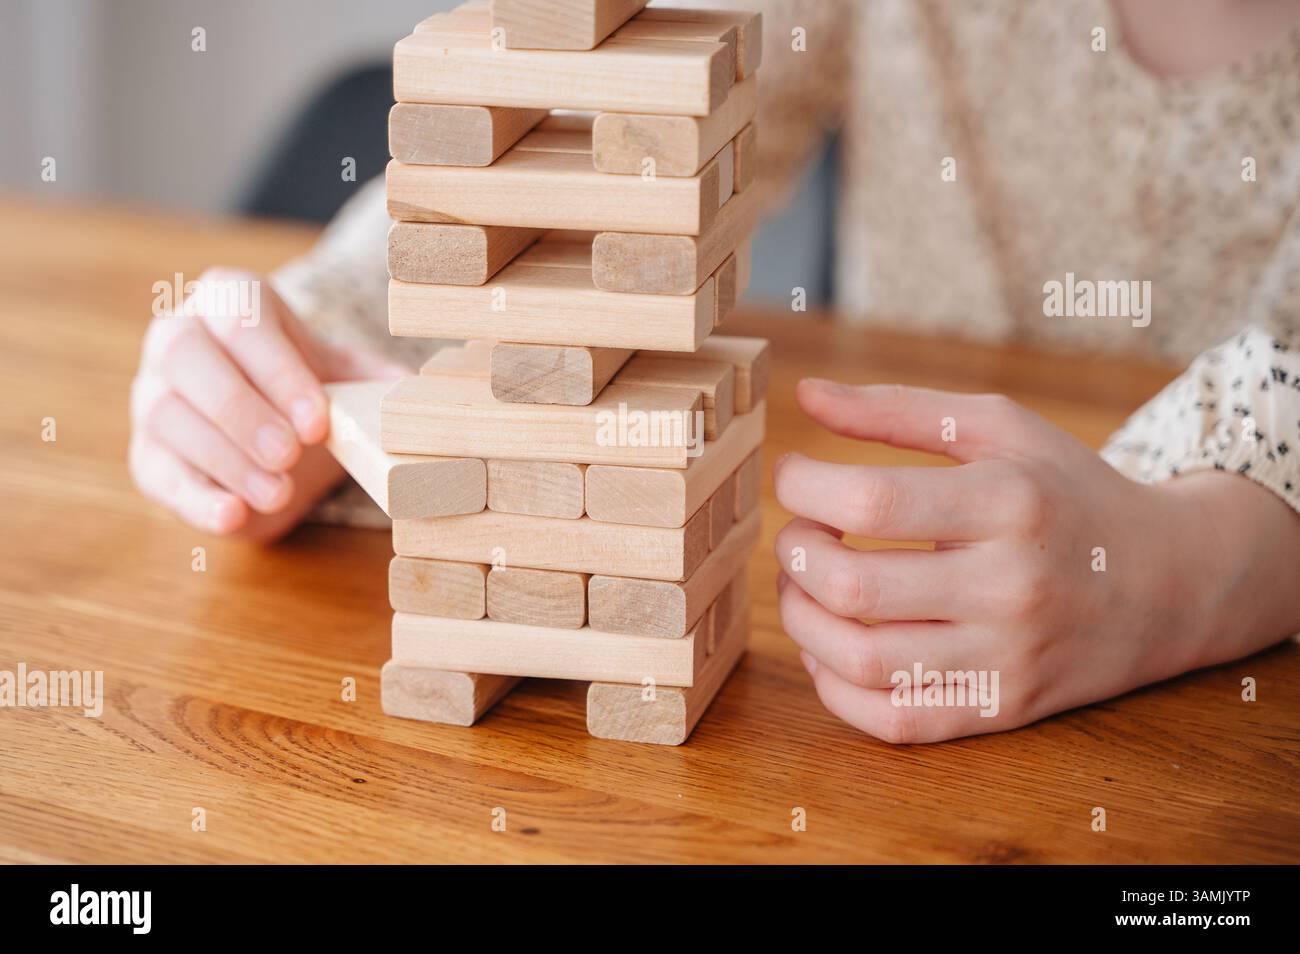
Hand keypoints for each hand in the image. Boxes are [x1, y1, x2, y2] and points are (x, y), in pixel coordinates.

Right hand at [129, 268, 409, 540]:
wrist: (280, 430)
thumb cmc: (310, 389)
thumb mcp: (346, 375)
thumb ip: (375, 379)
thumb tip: (412, 391)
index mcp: (229, 299)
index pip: (242, 321)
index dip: (278, 371)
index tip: (317, 421)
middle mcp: (177, 337)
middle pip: (188, 359)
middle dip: (241, 411)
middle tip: (289, 454)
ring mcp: (152, 393)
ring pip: (168, 416)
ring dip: (225, 459)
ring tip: (277, 492)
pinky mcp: (146, 452)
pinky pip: (157, 472)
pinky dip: (195, 498)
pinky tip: (232, 515)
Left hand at [774, 379, 1299, 742]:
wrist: (1168, 582)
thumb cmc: (1063, 493)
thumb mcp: (999, 429)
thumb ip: (898, 409)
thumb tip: (806, 394)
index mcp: (1009, 503)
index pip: (872, 501)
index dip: (804, 486)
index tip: (793, 475)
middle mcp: (1010, 587)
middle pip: (853, 587)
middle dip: (793, 554)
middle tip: (798, 534)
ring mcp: (1006, 658)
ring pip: (860, 661)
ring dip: (801, 621)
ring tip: (803, 586)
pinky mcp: (1000, 710)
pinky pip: (891, 720)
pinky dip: (834, 685)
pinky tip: (831, 645)